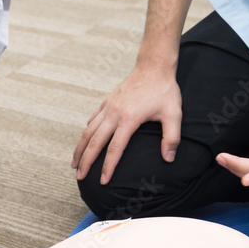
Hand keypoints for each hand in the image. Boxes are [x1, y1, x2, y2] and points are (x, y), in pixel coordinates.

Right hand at [72, 64, 181, 183]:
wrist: (153, 66)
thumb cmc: (164, 90)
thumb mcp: (174, 114)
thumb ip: (171, 137)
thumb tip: (168, 158)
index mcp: (129, 119)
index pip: (115, 149)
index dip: (108, 166)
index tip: (103, 181)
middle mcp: (114, 114)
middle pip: (94, 142)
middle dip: (86, 162)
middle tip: (80, 177)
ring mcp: (108, 108)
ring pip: (88, 132)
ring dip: (80, 149)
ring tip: (75, 163)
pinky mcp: (106, 102)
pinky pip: (92, 120)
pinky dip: (86, 133)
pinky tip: (84, 142)